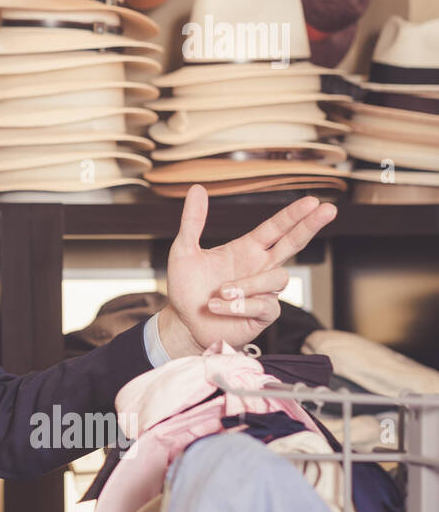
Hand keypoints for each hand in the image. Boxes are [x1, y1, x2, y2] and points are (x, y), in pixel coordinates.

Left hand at [161, 185, 337, 356]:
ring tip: (221, 291)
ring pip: (278, 278)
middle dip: (310, 226)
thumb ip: (192, 221)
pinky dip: (239, 305)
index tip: (313, 200)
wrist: (183, 322)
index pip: (276, 228)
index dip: (294, 215)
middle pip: (294, 243)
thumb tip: (197, 188)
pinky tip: (219, 306)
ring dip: (248, 284)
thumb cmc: (187, 287)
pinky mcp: (263, 314)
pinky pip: (264, 304)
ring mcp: (264, 291)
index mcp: (247, 249)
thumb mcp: (184, 251)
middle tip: (328, 209)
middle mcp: (260, 267)